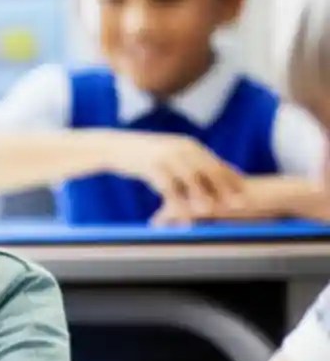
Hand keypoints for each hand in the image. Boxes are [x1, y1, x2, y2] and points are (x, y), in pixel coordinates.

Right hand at [109, 133, 244, 213]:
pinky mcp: (151, 166)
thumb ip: (187, 162)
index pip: (216, 163)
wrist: (114, 146)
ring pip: (190, 178)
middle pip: (209, 170)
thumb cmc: (143, 154)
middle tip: (239, 204)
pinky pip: (168, 186)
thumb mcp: (169, 154)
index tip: (245, 193)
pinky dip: (176, 201)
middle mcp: (182, 148)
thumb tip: (204, 175)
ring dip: (203, 195)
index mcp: (190, 146)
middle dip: (225, 188)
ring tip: (212, 211)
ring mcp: (167, 156)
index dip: (232, 179)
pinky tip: (180, 214)